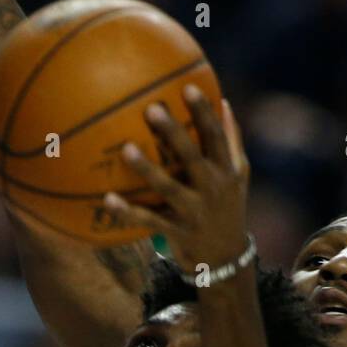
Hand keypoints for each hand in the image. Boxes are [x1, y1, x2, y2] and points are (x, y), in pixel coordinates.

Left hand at [102, 88, 249, 276]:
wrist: (227, 259)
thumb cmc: (228, 208)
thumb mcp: (240, 176)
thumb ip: (232, 141)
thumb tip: (223, 101)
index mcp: (227, 171)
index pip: (216, 137)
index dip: (204, 112)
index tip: (188, 87)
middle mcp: (212, 190)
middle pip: (192, 157)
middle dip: (174, 134)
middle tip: (152, 109)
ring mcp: (194, 213)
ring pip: (168, 189)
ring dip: (147, 169)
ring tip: (125, 149)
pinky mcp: (178, 233)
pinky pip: (149, 221)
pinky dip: (128, 212)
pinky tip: (106, 199)